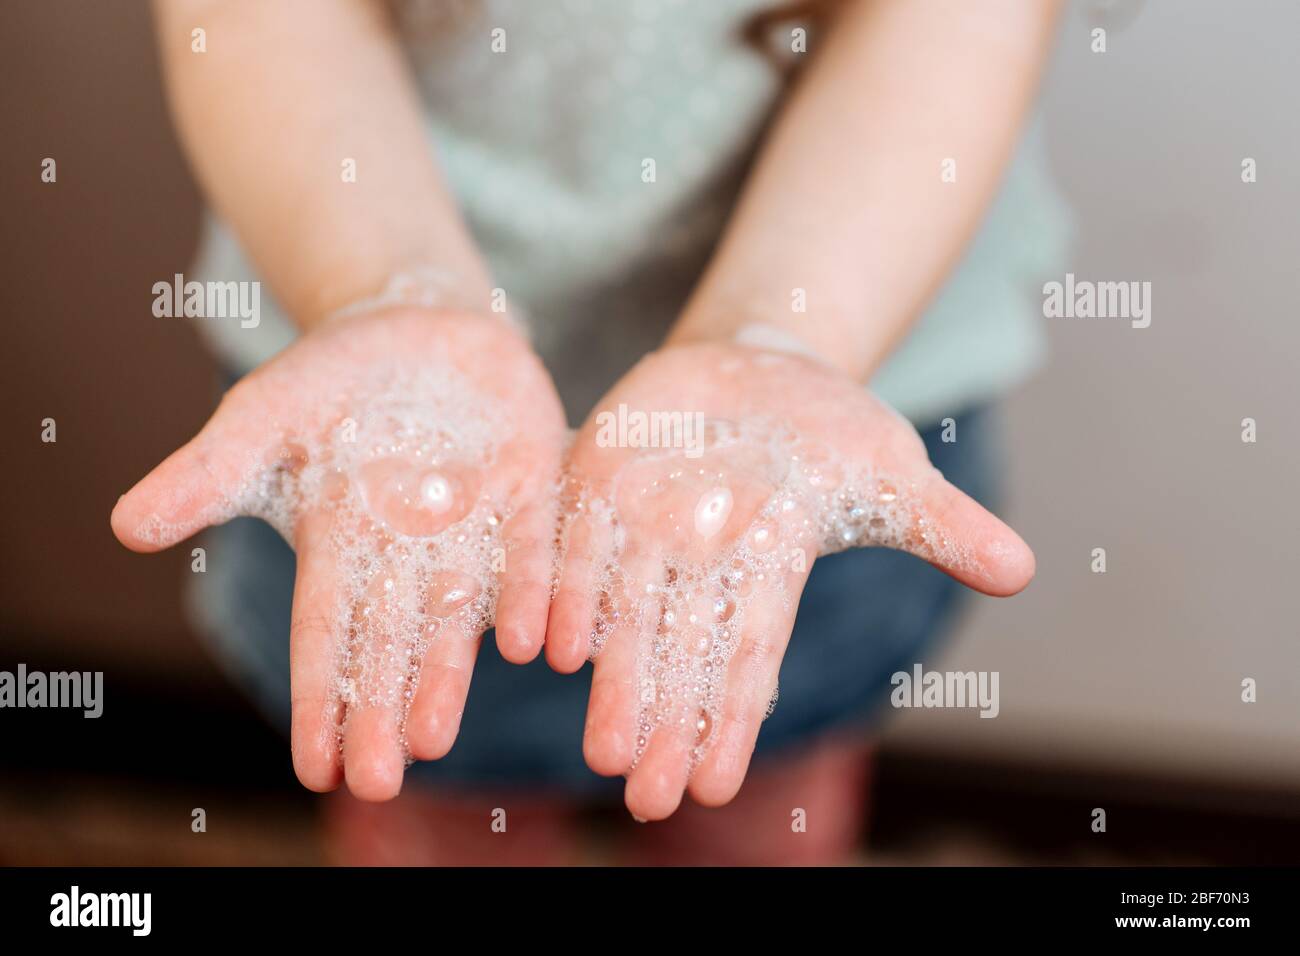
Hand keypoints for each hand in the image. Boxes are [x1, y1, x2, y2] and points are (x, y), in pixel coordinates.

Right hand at [112, 308, 565, 799]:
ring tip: (436, 735)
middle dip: (383, 711)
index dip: (319, 700)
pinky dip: (529, 594)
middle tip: (377, 781)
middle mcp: (409, 555)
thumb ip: (206, 474)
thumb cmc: (328, 384)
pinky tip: (529, 644)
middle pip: (393, 644)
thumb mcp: (261, 419)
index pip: (325, 636)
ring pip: (461, 613)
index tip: (312, 769)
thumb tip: (126, 527)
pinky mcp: (529, 490)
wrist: (416, 325)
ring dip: (451, 673)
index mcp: (341, 548)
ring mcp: (473, 527)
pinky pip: (532, 550)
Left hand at [546, 342, 1034, 819]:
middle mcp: (701, 559)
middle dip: (660, 724)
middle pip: (677, 652)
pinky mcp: (603, 475)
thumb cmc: (832, 436)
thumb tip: (1022, 572)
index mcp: (768, 567)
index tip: (712, 786)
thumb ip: (941, 525)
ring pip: (621, 611)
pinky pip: (576, 538)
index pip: (749, 655)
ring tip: (601, 749)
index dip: (731, 719)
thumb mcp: (890, 472)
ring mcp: (647, 519)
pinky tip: (547, 647)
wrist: (761, 368)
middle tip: (641, 798)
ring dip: (609, 679)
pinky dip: (564, 591)